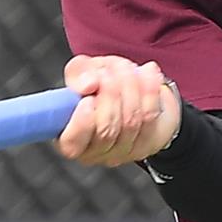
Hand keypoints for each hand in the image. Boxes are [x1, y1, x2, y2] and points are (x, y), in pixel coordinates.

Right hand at [57, 55, 180, 166]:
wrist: (129, 86)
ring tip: (125, 67)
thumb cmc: (98, 84)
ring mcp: (124, 152)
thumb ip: (78, 75)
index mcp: (70, 140)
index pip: (72, 144)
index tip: (87, 100)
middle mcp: (96, 153)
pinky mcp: (149, 143)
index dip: (81, 123)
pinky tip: (147, 73)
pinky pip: (150, 116)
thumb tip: (88, 84)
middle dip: (109, 92)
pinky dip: (150, 90)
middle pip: (106, 130)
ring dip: (129, 87)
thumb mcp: (80, 73)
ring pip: (131, 122)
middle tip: (108, 72)